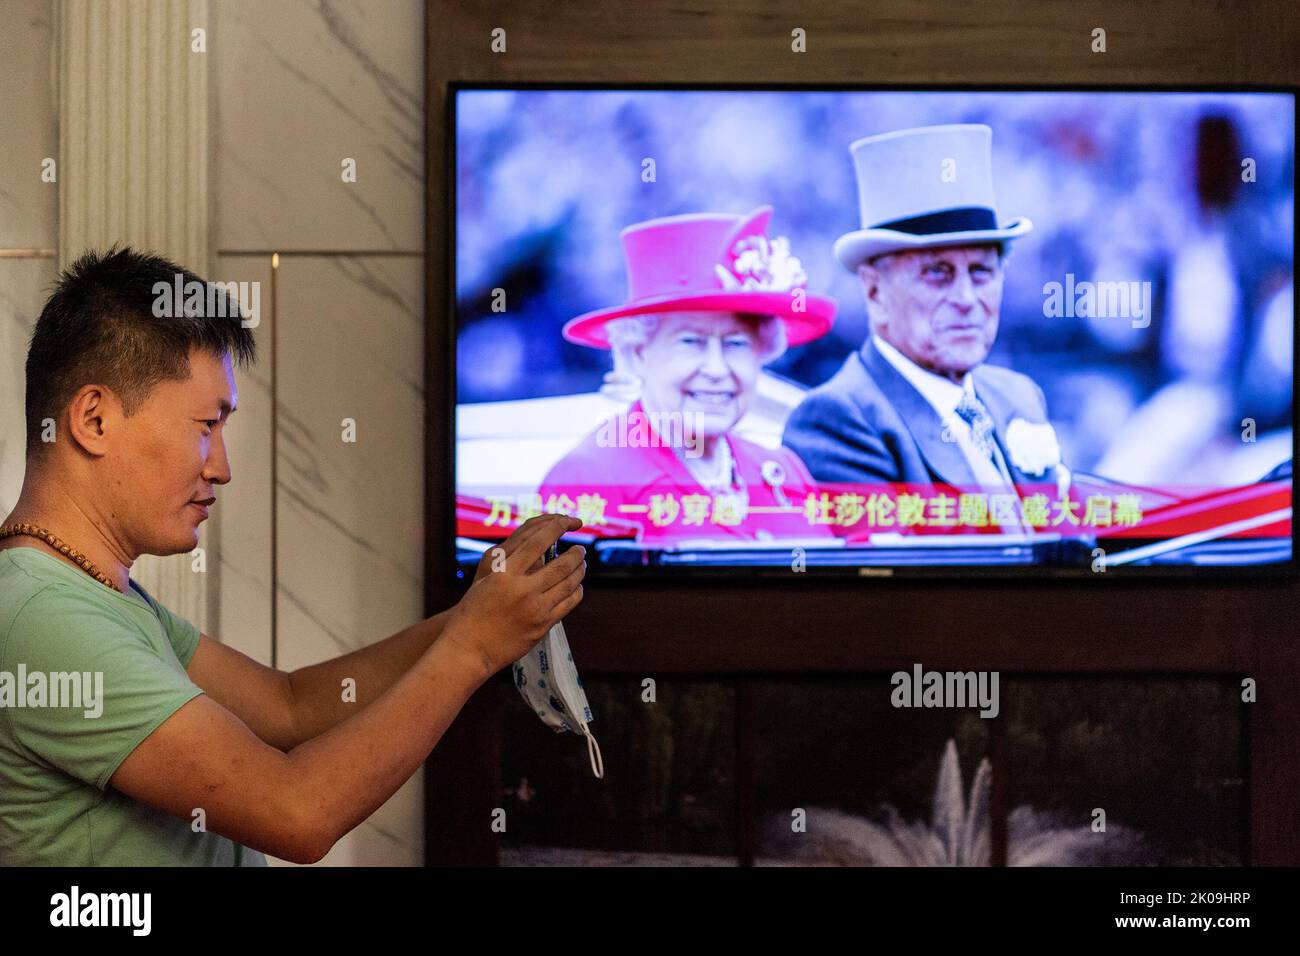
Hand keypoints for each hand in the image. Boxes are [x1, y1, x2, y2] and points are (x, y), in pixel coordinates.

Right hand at [447, 514, 585, 677]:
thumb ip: (509, 561)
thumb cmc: (473, 611)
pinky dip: (576, 592)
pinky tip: (577, 587)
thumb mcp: (485, 578)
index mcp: (504, 572)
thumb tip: (534, 545)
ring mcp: (535, 608)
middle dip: (576, 554)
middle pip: (561, 564)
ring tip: (582, 564)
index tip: (566, 522)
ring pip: (569, 584)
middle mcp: (522, 589)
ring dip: (579, 571)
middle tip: (580, 549)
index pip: (537, 542)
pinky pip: (568, 604)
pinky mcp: (542, 626)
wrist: (469, 647)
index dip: (556, 528)